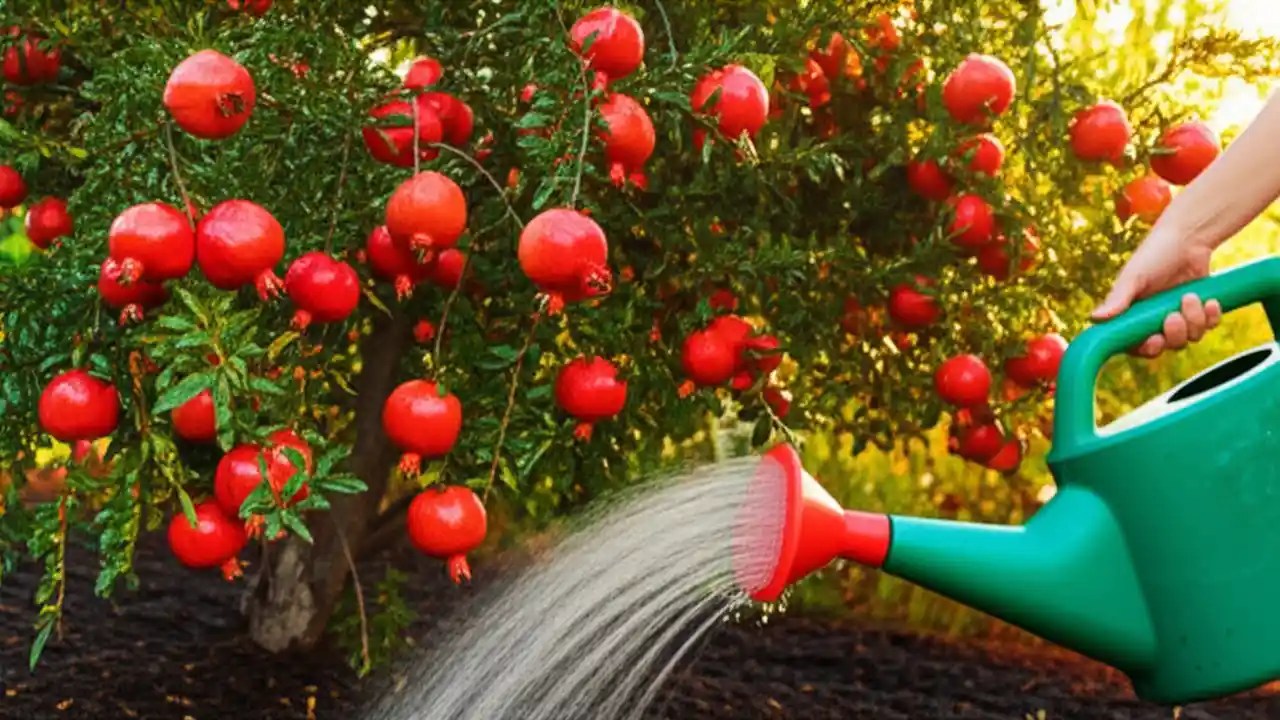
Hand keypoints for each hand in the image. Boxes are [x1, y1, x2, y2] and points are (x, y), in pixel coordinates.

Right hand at [1091, 226, 1221, 357]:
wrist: (1187, 238)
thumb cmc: (1154, 254)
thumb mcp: (1133, 276)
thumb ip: (1117, 299)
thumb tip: (1094, 318)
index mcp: (1134, 316)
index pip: (1138, 346)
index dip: (1147, 348)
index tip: (1154, 338)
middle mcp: (1156, 320)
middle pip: (1167, 346)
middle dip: (1174, 334)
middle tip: (1173, 316)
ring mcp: (1179, 316)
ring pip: (1191, 337)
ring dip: (1194, 320)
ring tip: (1190, 296)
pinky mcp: (1200, 311)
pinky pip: (1210, 326)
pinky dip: (1211, 316)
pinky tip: (1209, 300)